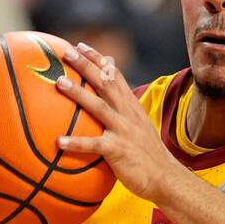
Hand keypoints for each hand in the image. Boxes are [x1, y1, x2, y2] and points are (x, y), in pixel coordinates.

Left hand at [54, 43, 179, 202]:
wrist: (165, 177)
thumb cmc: (147, 153)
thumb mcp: (139, 124)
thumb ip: (125, 108)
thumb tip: (111, 98)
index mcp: (131, 106)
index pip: (114, 75)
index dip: (98, 59)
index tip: (81, 46)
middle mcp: (128, 114)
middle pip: (105, 84)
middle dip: (86, 66)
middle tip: (67, 52)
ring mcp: (124, 131)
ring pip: (98, 107)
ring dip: (78, 94)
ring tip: (59, 83)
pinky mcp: (118, 150)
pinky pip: (94, 145)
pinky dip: (76, 142)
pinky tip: (59, 141)